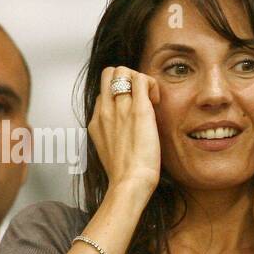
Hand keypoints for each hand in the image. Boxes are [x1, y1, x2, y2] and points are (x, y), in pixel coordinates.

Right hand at [87, 66, 161, 200]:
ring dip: (139, 80)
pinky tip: (156, 101)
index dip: (120, 97)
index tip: (133, 113)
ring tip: (150, 100)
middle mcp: (104, 111)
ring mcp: (119, 108)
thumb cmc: (125, 175)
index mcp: (96, 122)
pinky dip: (151, 83)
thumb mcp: (110, 153)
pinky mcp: (138, 109)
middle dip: (126, 77)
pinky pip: (140, 78)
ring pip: (122, 70)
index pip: (104, 94)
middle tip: (142, 98)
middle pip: (107, 74)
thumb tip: (125, 133)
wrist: (129, 182)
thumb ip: (113, 137)